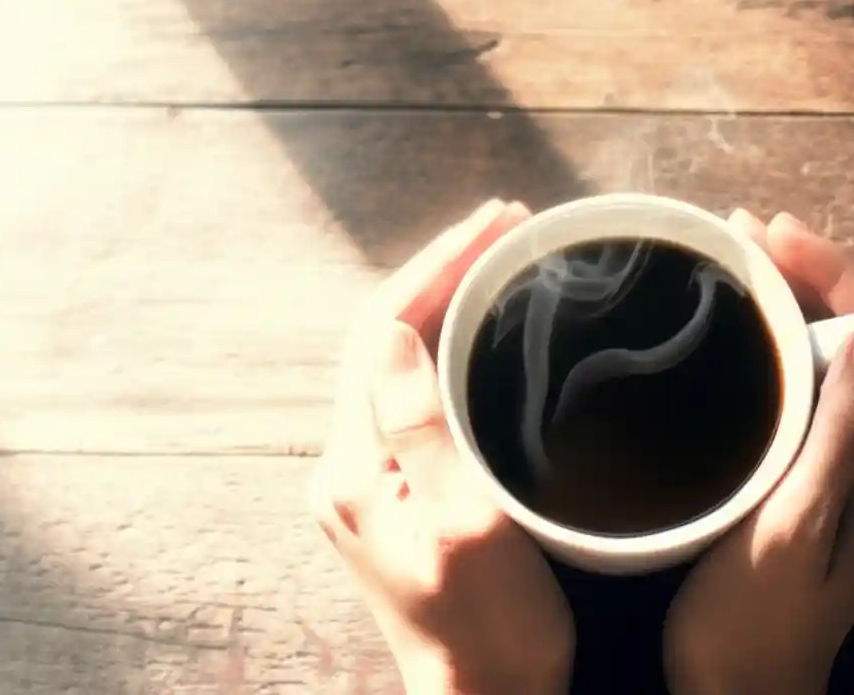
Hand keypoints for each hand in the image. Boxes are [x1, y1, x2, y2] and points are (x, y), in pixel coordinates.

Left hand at [308, 200, 573, 694]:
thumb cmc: (492, 630)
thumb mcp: (468, 527)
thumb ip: (422, 427)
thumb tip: (398, 333)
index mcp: (357, 469)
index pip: (382, 332)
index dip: (435, 267)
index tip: (494, 223)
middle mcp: (349, 468)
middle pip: (384, 340)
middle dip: (440, 273)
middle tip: (504, 226)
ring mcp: (368, 482)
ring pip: (397, 364)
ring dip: (442, 306)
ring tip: (497, 261)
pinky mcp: (393, 495)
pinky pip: (411, 397)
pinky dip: (446, 350)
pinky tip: (482, 336)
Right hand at [663, 211, 853, 694]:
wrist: (737, 693)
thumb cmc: (755, 620)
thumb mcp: (798, 521)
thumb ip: (844, 428)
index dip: (844, 276)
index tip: (777, 238)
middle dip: (814, 277)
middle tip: (742, 234)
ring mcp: (849, 469)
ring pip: (835, 359)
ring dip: (792, 304)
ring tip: (732, 261)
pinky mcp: (813, 478)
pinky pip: (808, 390)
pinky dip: (774, 345)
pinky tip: (731, 331)